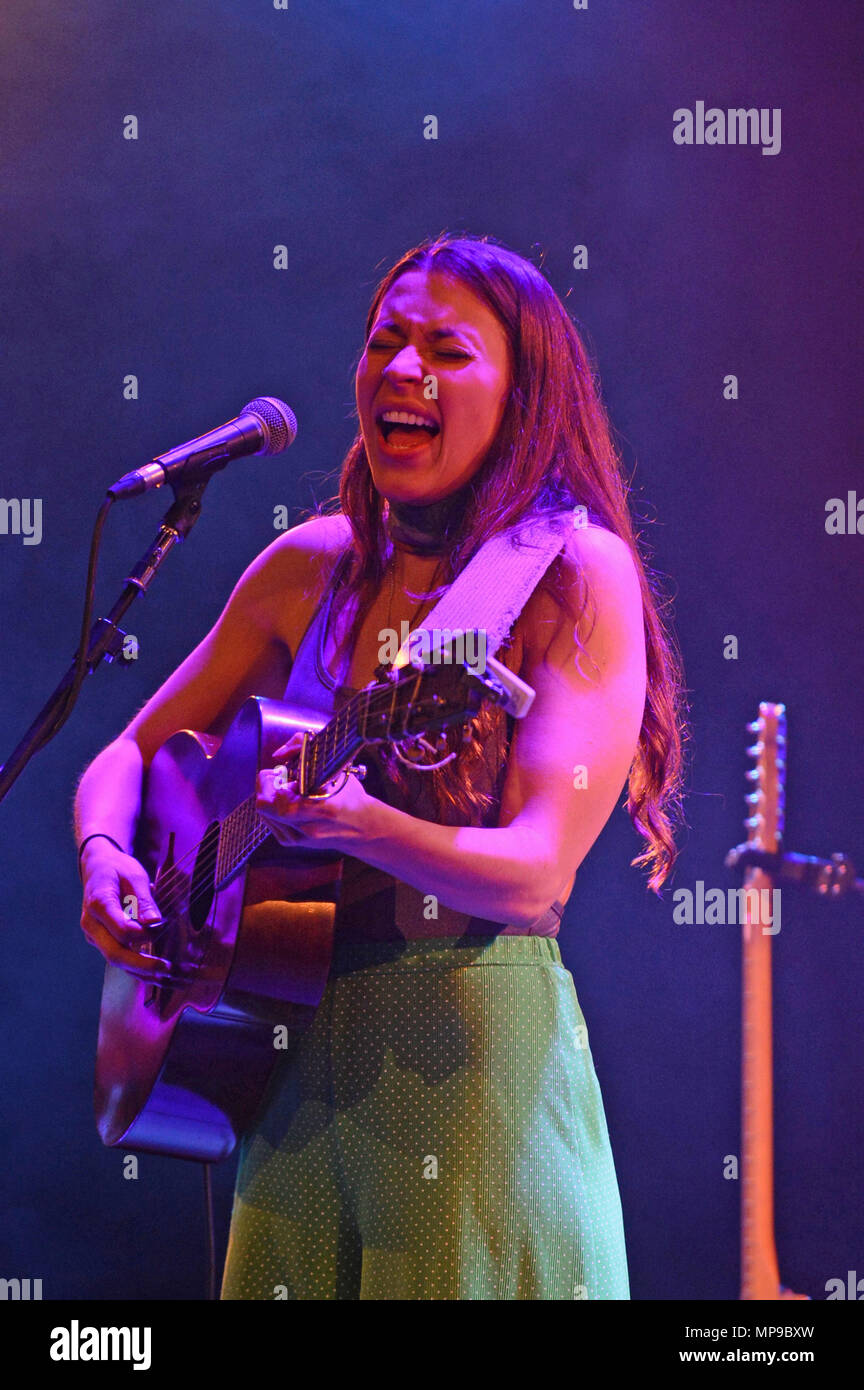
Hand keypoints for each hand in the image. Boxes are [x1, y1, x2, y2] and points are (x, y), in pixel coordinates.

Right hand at [79, 841, 180, 983]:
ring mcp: (94, 935)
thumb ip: (144, 900)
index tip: (162, 929)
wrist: (96, 867)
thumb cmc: (117, 868)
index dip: (143, 935)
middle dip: (142, 965)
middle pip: (115, 953)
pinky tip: (155, 974)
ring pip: (115, 960)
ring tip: (165, 977)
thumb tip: (155, 923)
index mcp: (98, 904)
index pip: (121, 930)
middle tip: (167, 969)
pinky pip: (117, 956)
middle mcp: (92, 924)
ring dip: (140, 971)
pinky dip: (135, 967)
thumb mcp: (134, 875)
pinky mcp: (101, 940)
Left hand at [256, 731, 375, 850]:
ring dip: (270, 796)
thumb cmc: (349, 796)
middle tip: (281, 777)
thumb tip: (278, 754)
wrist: (362, 828)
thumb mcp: (334, 766)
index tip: (287, 771)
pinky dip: (273, 807)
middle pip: (263, 804)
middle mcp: (304, 827)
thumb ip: (304, 748)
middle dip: (267, 786)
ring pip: (263, 812)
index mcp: (316, 808)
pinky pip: (268, 820)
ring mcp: (296, 838)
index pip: (278, 793)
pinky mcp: (291, 842)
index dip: (277, 778)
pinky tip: (289, 801)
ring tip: (288, 789)